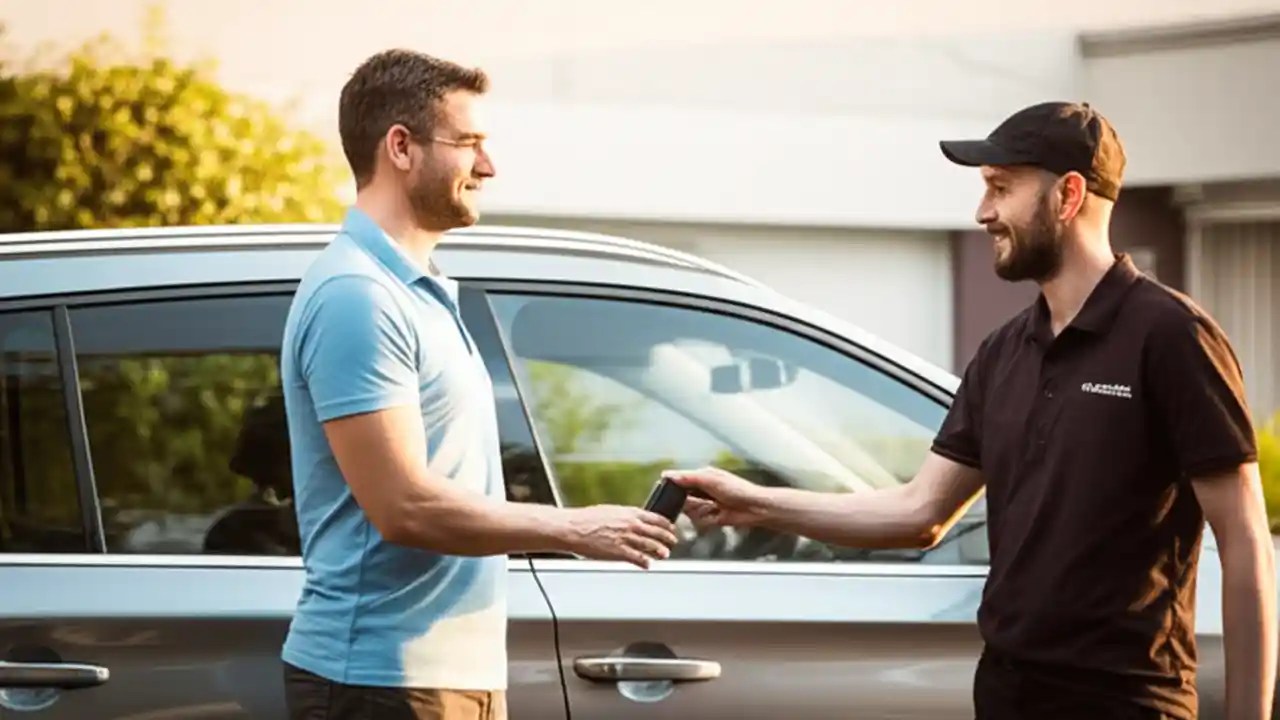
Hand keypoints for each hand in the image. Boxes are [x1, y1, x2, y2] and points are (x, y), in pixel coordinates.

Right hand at [561, 505, 678, 568]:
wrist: (572, 528)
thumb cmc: (586, 519)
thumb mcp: (610, 511)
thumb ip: (625, 515)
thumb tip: (634, 519)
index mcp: (630, 513)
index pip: (656, 518)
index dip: (666, 525)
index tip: (671, 528)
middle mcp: (631, 525)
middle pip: (657, 533)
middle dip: (668, 538)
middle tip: (673, 542)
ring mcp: (626, 539)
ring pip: (651, 546)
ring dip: (660, 551)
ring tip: (664, 554)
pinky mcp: (619, 552)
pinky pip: (637, 558)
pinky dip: (645, 562)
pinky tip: (647, 565)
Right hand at [663, 467, 771, 528]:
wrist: (754, 508)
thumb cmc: (738, 489)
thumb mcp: (710, 479)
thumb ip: (688, 478)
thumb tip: (669, 475)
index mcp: (702, 476)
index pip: (679, 479)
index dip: (673, 486)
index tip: (668, 491)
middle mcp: (702, 489)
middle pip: (681, 498)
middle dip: (689, 502)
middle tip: (702, 501)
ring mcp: (706, 504)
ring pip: (689, 510)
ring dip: (700, 510)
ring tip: (714, 507)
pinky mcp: (710, 517)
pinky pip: (699, 520)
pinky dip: (706, 519)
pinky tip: (717, 514)